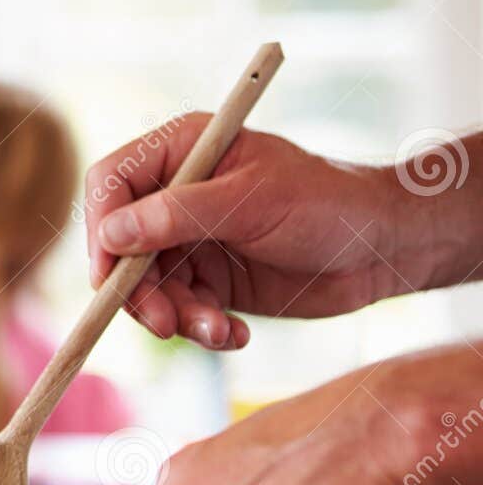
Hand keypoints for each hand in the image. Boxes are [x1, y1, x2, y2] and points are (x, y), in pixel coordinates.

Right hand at [84, 114, 416, 349]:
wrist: (384, 249)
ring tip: (219, 330)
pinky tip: (236, 333)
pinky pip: (179, 310)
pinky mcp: (207, 279)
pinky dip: (202, 328)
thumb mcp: (254, 202)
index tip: (108, 275)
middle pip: (119, 245)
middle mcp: (176, 194)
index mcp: (182, 151)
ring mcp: (189, 238)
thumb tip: (113, 233)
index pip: (111, 183)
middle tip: (166, 324)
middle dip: (139, 290)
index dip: (101, 229)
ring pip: (146, 287)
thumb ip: (180, 214)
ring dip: (176, 317)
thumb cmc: (329, 204)